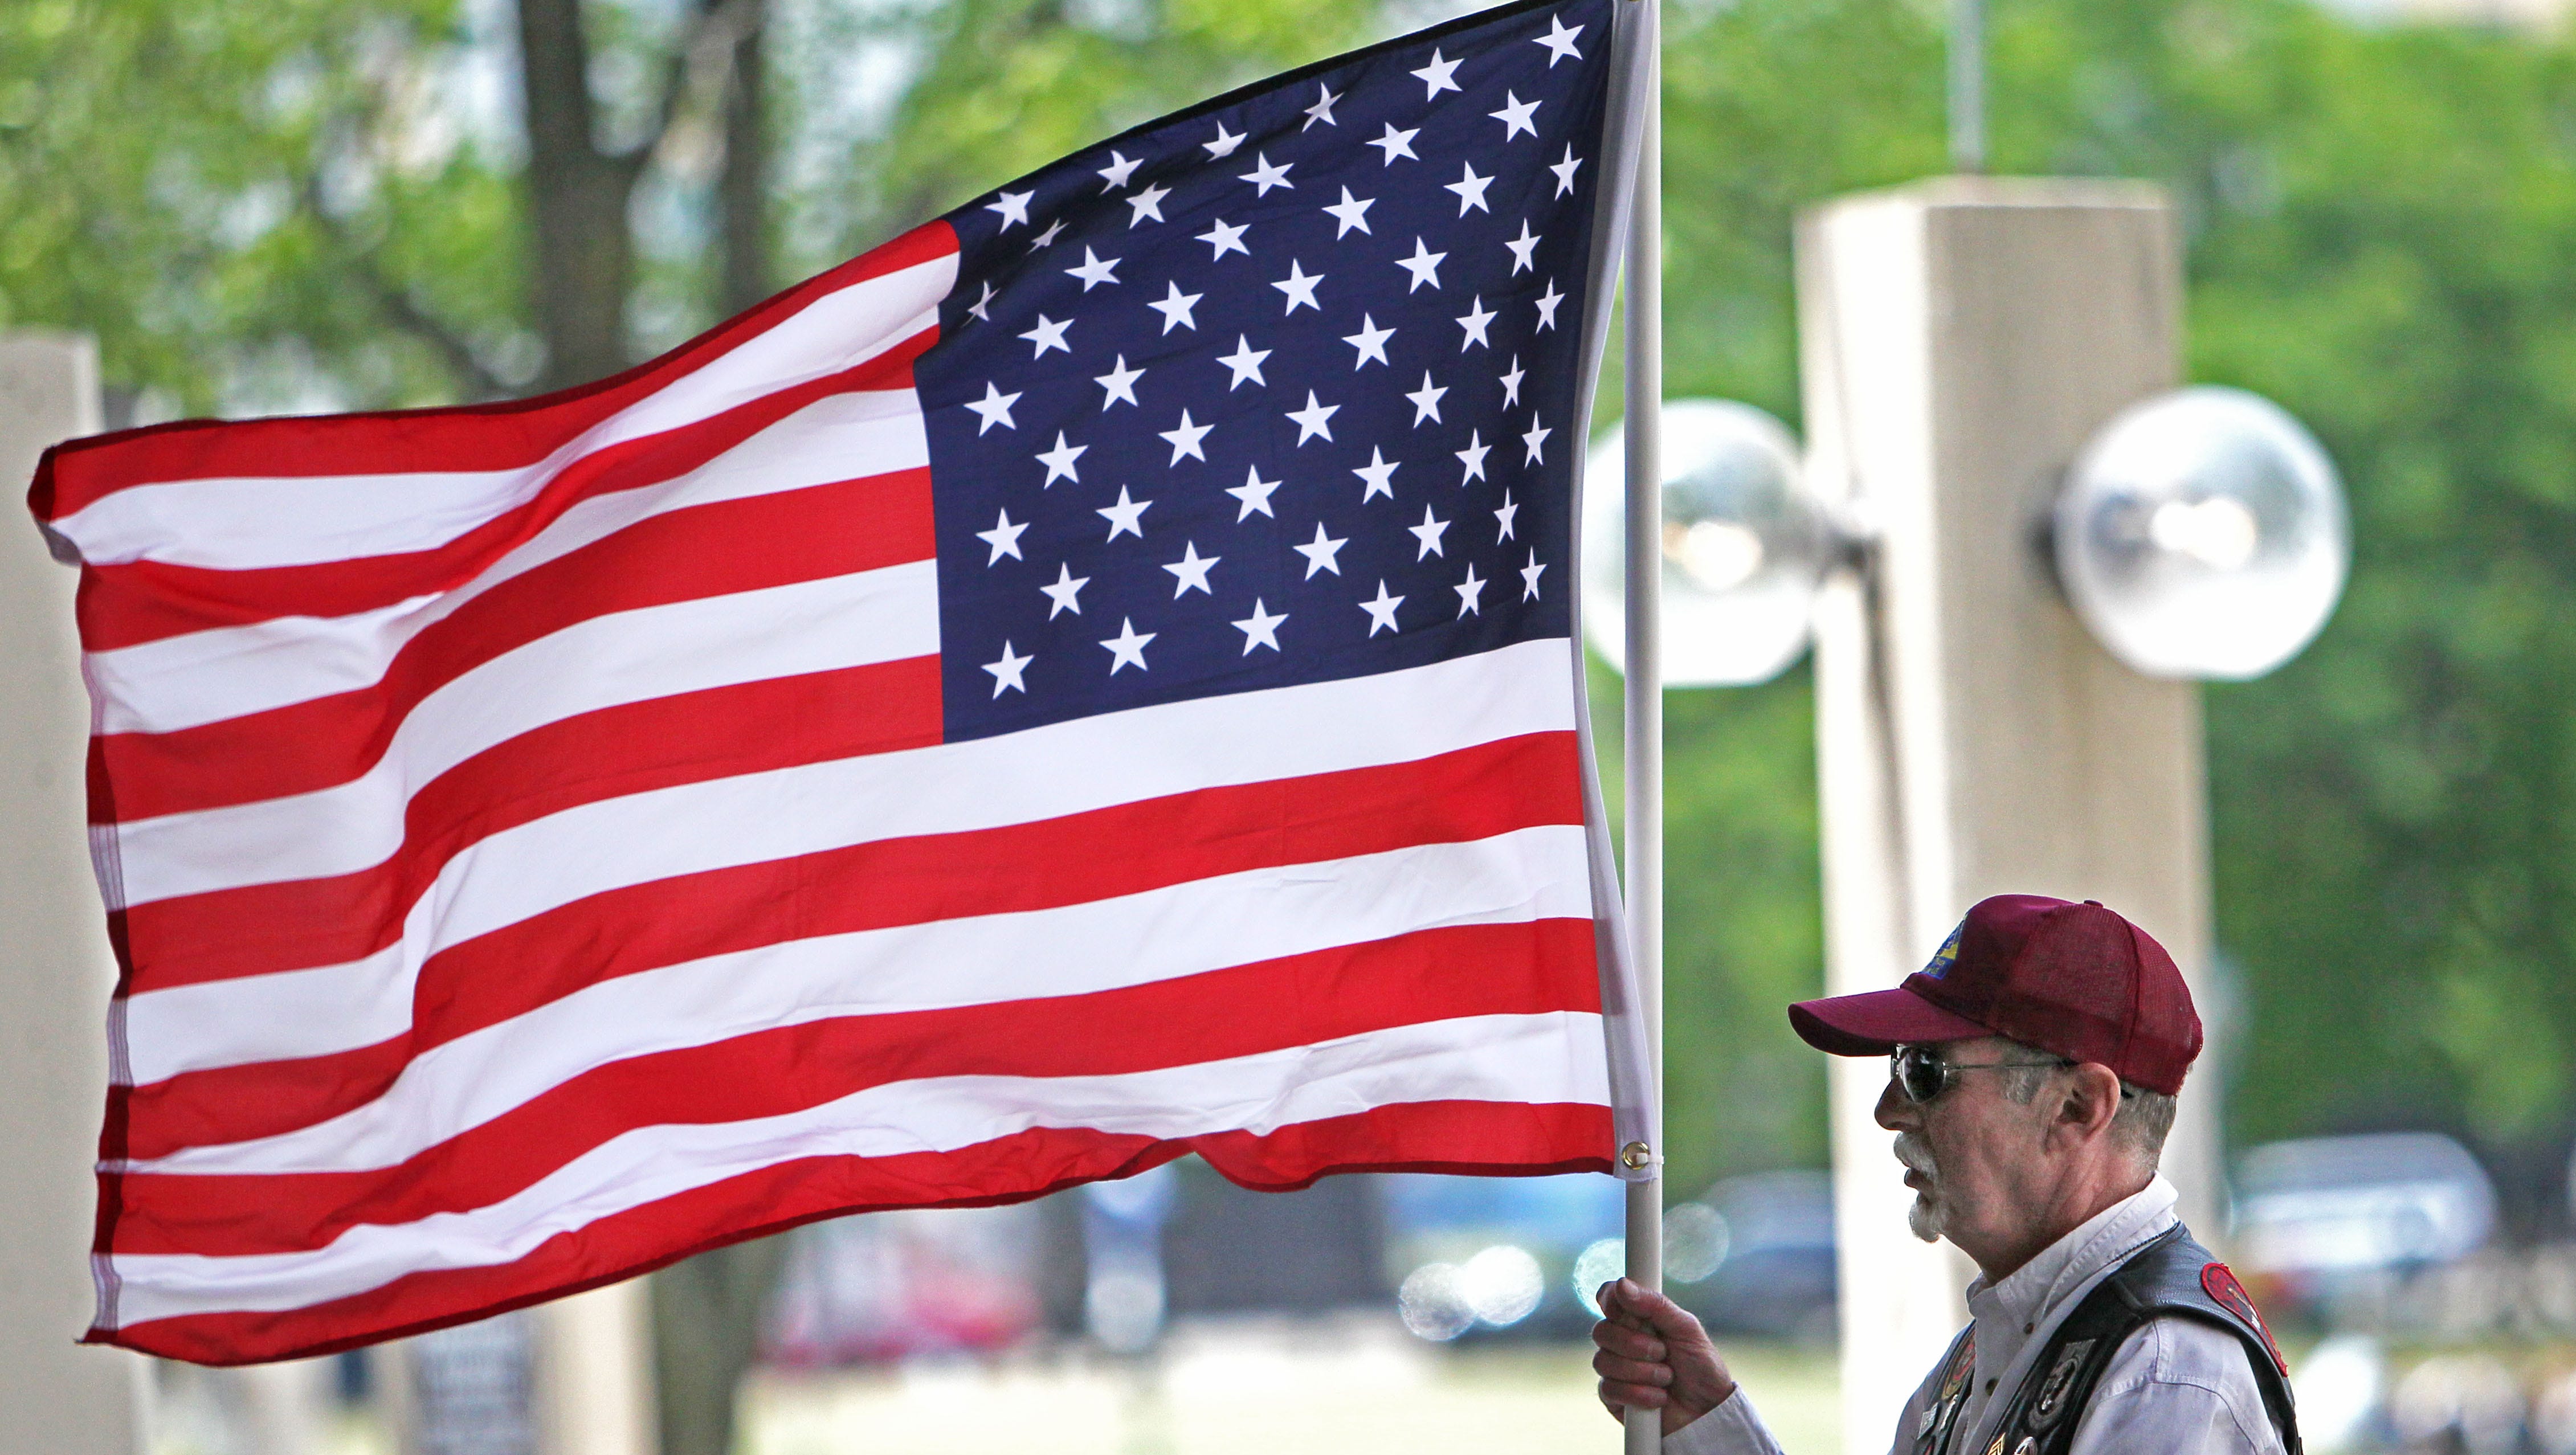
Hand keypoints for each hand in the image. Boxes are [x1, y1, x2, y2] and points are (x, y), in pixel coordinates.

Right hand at [1591, 1278, 1737, 1434]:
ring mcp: (1614, 1369)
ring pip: (1603, 1362)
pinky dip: (1639, 1394)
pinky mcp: (1613, 1398)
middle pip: (1601, 1331)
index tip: (1626, 1310)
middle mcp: (1621, 1340)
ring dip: (1642, 1372)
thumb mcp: (1686, 1329)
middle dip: (1635, 1345)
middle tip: (1662, 1352)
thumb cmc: (1700, 1365)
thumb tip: (1622, 1284)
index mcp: (1637, 1317)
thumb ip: (1656, 1305)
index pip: (1608, 1297)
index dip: (1611, 1300)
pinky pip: (1609, 1389)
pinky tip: (1658, 1397)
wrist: (1709, 1410)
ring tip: (1666, 1377)